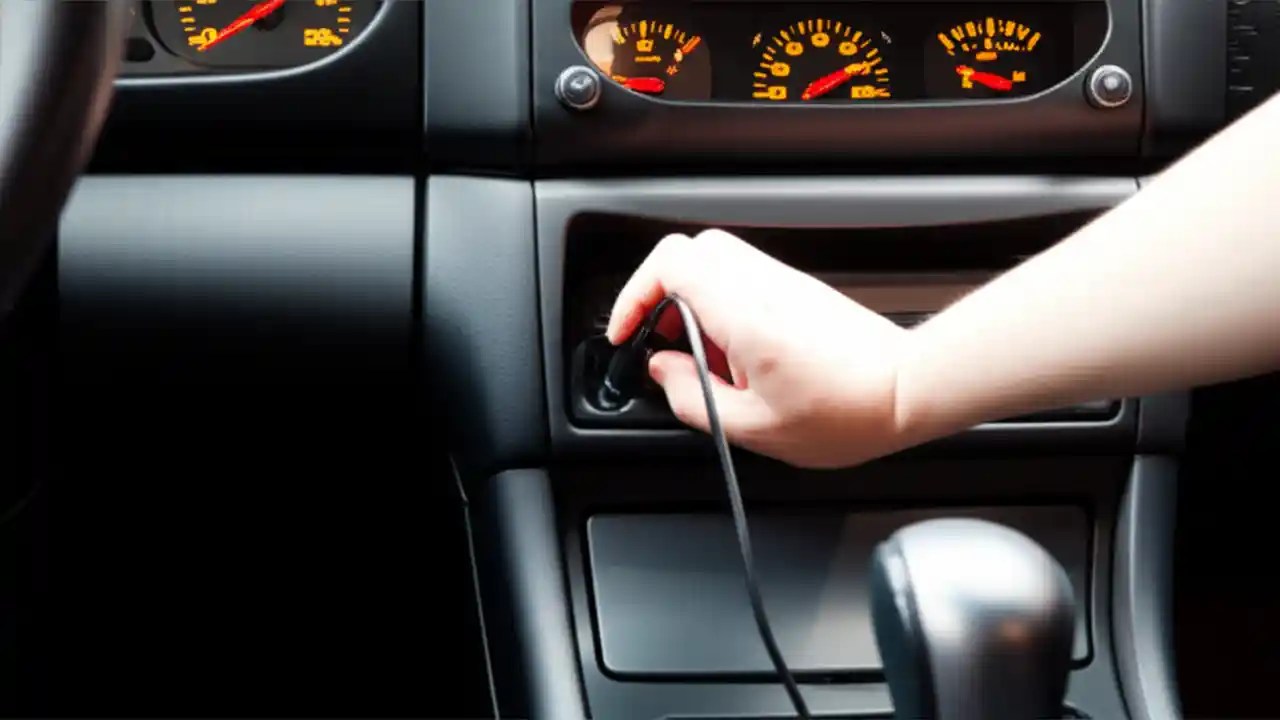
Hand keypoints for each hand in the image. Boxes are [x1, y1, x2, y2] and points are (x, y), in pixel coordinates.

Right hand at [606, 229, 914, 467]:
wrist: (907, 390)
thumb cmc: (848, 411)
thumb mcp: (754, 427)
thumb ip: (693, 399)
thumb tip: (662, 372)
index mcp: (744, 314)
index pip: (669, 262)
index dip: (634, 293)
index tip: (627, 331)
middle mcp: (761, 285)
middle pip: (688, 252)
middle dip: (661, 295)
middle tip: (664, 342)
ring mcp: (781, 282)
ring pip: (715, 264)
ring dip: (694, 304)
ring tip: (708, 358)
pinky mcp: (797, 290)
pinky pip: (742, 282)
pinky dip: (724, 310)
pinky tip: (740, 357)